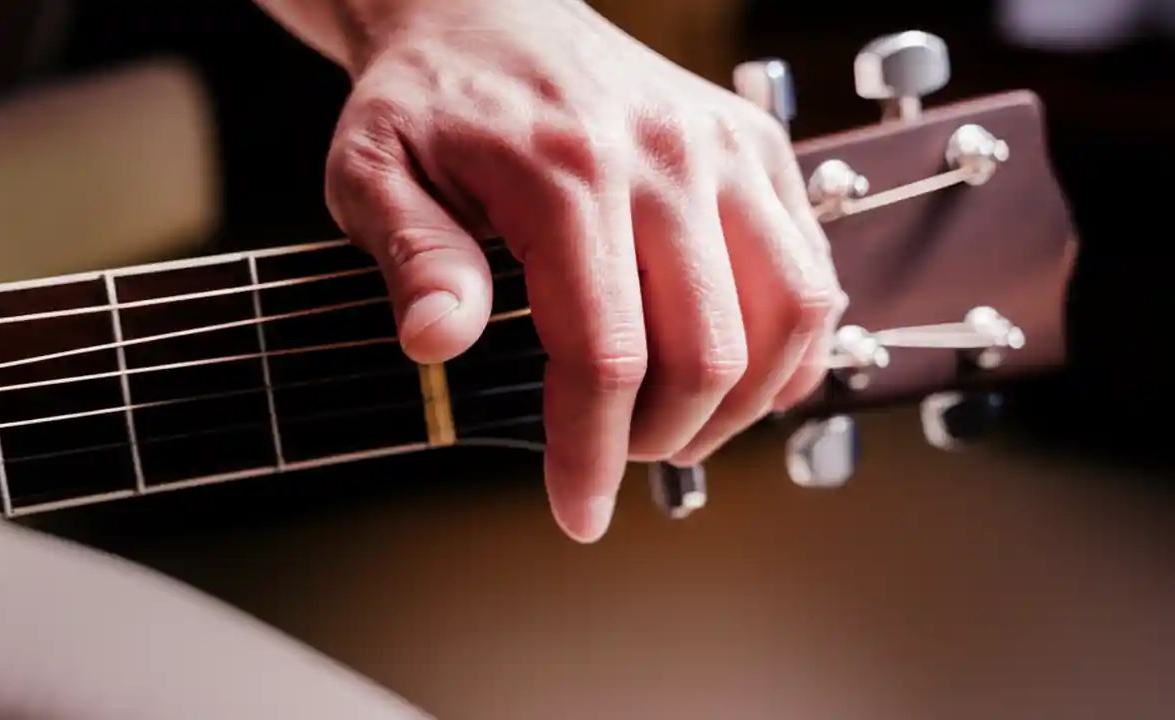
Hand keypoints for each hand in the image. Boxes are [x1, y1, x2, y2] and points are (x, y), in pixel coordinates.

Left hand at [261, 0, 845, 542]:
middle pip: (709, 353)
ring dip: (739, 404)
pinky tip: (738, 371)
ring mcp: (725, 149)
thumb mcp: (373, 170)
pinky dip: (789, 346)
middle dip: (663, 438)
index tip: (579, 510)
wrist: (488, 9)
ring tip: (679, 425)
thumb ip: (412, 255)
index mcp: (567, 172)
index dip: (592, 454)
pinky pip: (812, 270)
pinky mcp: (758, 146)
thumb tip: (440, 340)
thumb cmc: (429, 97)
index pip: (605, 356)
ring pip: (788, 317)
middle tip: (616, 454)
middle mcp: (665, 158)